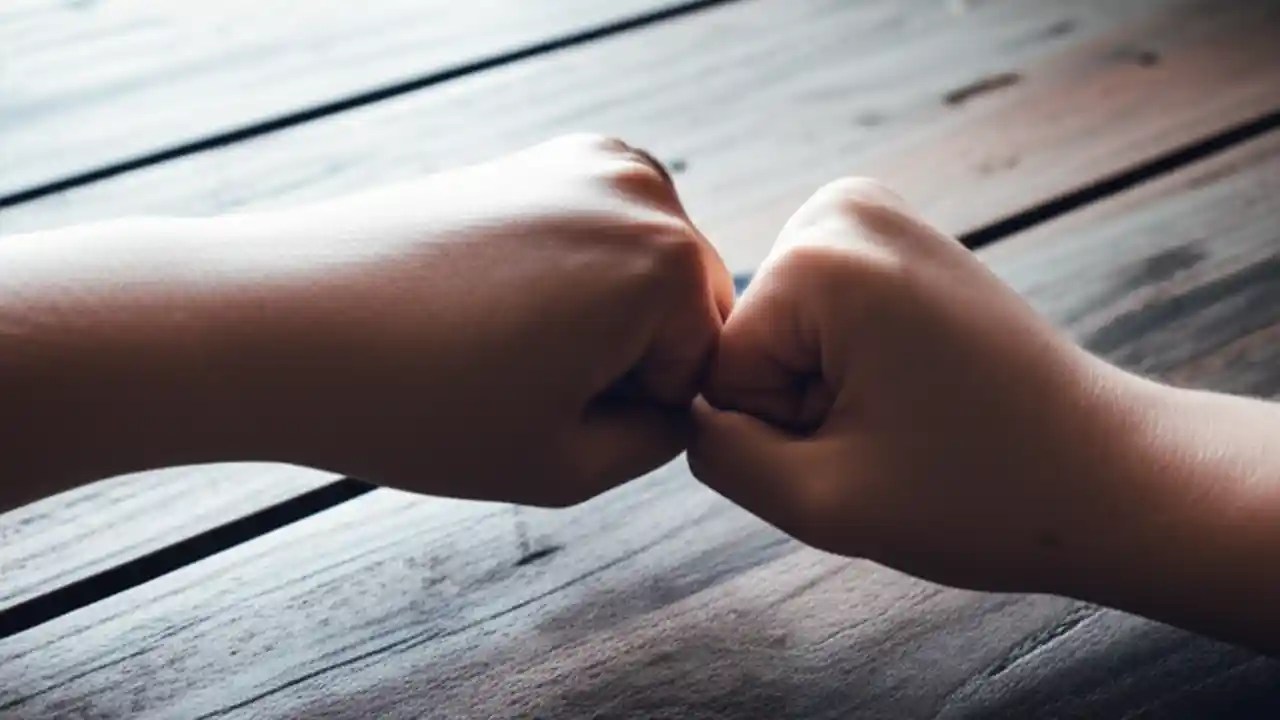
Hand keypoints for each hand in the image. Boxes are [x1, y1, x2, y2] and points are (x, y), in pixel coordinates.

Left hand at [204, 135, 732, 504]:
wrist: (278, 324)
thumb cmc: (416, 404)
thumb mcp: (564, 467)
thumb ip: (658, 441)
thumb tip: (674, 403)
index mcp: (667, 264)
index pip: (702, 370)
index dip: (633, 413)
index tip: (549, 413)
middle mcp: (640, 189)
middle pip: (679, 312)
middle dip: (622, 359)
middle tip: (521, 385)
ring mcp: (582, 160)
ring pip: (637, 279)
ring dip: (592, 322)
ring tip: (497, 346)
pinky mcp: (532, 160)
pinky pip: (591, 244)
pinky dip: (559, 283)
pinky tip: (484, 309)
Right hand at [688, 178, 1164, 592]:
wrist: (1108, 473)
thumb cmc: (980, 493)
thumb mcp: (818, 500)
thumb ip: (714, 450)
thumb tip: (686, 404)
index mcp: (819, 257)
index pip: (720, 373)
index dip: (782, 435)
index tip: (870, 444)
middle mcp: (842, 207)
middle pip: (751, 344)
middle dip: (805, 406)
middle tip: (897, 432)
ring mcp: (874, 211)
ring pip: (781, 336)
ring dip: (828, 390)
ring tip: (913, 410)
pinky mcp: (895, 234)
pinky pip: (819, 318)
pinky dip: (853, 365)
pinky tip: (919, 385)